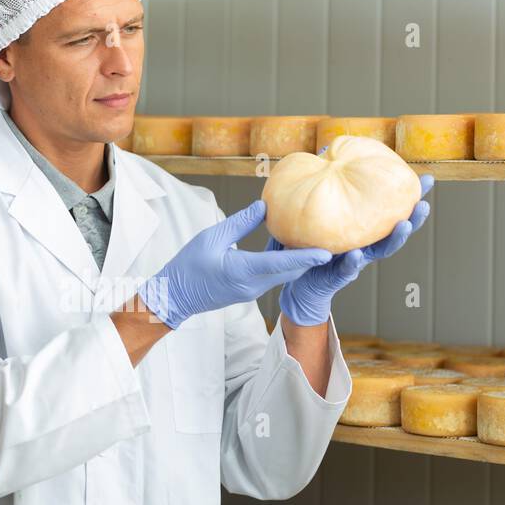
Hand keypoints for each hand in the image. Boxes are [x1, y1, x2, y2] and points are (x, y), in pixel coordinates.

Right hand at [142, 199, 331, 328]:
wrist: (175, 297)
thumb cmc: (188, 267)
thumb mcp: (211, 238)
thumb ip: (240, 223)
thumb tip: (264, 207)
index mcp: (242, 270)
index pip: (281, 263)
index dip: (306, 257)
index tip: (328, 252)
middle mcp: (253, 284)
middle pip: (290, 271)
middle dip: (311, 258)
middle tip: (329, 238)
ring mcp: (252, 290)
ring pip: (284, 273)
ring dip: (298, 259)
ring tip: (312, 237)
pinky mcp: (249, 290)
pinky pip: (274, 275)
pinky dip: (284, 261)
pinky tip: (287, 243)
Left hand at [275, 175, 433, 325]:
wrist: (298, 276)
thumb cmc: (313, 238)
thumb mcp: (320, 210)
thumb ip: (327, 184)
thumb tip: (327, 149)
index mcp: (368, 226)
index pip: (393, 208)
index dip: (412, 197)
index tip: (427, 180)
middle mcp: (369, 242)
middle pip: (398, 230)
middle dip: (414, 218)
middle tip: (424, 205)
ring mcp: (358, 259)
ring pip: (382, 250)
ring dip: (395, 239)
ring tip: (403, 226)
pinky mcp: (340, 275)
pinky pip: (348, 269)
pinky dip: (353, 262)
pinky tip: (357, 254)